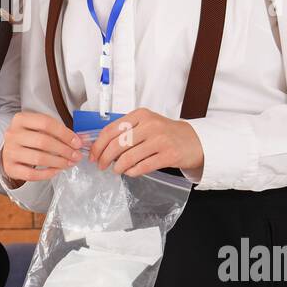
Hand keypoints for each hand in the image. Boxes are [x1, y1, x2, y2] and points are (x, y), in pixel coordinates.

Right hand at [0, 112, 81, 186]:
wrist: (10, 150)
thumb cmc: (29, 137)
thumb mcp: (39, 128)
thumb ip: (56, 132)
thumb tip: (78, 141)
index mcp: (20, 119)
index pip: (46, 123)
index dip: (64, 133)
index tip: (77, 142)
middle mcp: (12, 134)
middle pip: (43, 141)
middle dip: (64, 150)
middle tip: (76, 155)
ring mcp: (9, 151)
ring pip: (38, 158)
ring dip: (58, 162)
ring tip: (69, 163)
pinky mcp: (10, 168)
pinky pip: (31, 174)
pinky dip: (47, 174)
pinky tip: (56, 171)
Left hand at [89, 108, 204, 177]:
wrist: (193, 140)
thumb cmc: (165, 133)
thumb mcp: (145, 124)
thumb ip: (126, 131)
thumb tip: (101, 147)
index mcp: (140, 115)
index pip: (111, 130)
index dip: (98, 145)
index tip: (93, 155)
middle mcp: (150, 125)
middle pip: (117, 144)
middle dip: (105, 158)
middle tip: (101, 165)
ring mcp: (160, 140)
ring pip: (129, 157)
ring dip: (118, 167)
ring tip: (117, 170)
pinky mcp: (169, 155)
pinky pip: (143, 166)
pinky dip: (132, 172)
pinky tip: (130, 172)